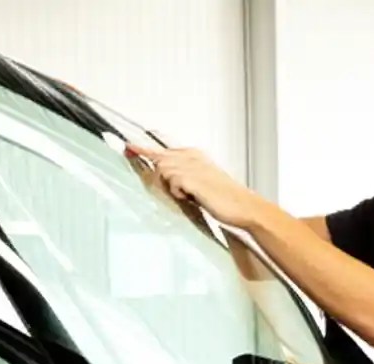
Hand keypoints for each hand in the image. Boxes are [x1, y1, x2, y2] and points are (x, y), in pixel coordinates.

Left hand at [126, 143, 258, 228]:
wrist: (244, 207)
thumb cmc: (228, 198)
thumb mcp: (204, 183)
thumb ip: (185, 178)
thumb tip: (169, 182)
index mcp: (196, 155)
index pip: (164, 149)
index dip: (144, 149)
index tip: (129, 147)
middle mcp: (192, 156)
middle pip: (159, 158)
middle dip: (151, 163)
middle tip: (144, 162)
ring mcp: (190, 165)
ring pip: (163, 169)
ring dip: (171, 185)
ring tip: (189, 195)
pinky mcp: (189, 177)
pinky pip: (171, 182)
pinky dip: (178, 192)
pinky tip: (192, 197)